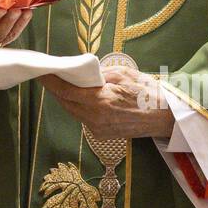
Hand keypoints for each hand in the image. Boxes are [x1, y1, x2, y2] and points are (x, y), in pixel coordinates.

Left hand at [38, 64, 174, 139]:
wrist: (166, 117)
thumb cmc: (149, 92)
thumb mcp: (123, 74)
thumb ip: (100, 75)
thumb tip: (83, 73)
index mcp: (101, 102)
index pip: (66, 91)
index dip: (51, 82)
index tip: (41, 72)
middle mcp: (96, 119)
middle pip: (66, 103)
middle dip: (56, 89)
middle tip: (50, 75)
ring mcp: (99, 130)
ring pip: (74, 112)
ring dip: (66, 98)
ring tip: (62, 83)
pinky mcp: (103, 135)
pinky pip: (84, 118)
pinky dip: (78, 107)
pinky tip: (79, 97)